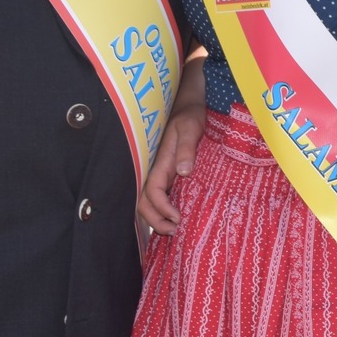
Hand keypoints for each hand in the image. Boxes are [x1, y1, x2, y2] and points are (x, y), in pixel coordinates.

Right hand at [135, 97, 204, 235]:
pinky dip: (162, 210)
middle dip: (156, 221)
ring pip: (148, 201)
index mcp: (160, 161)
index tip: (177, 218)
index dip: (161, 208)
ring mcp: (160, 171)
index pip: (152, 191)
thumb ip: (187, 148)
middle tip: (175, 232)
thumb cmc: (189, 114)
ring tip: (174, 230)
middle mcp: (155, 169)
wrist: (187, 104)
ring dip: (157, 218)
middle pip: (144, 202)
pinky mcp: (166, 172)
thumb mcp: (191, 126)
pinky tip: (175, 218)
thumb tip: (183, 171)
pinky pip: (158, 195)